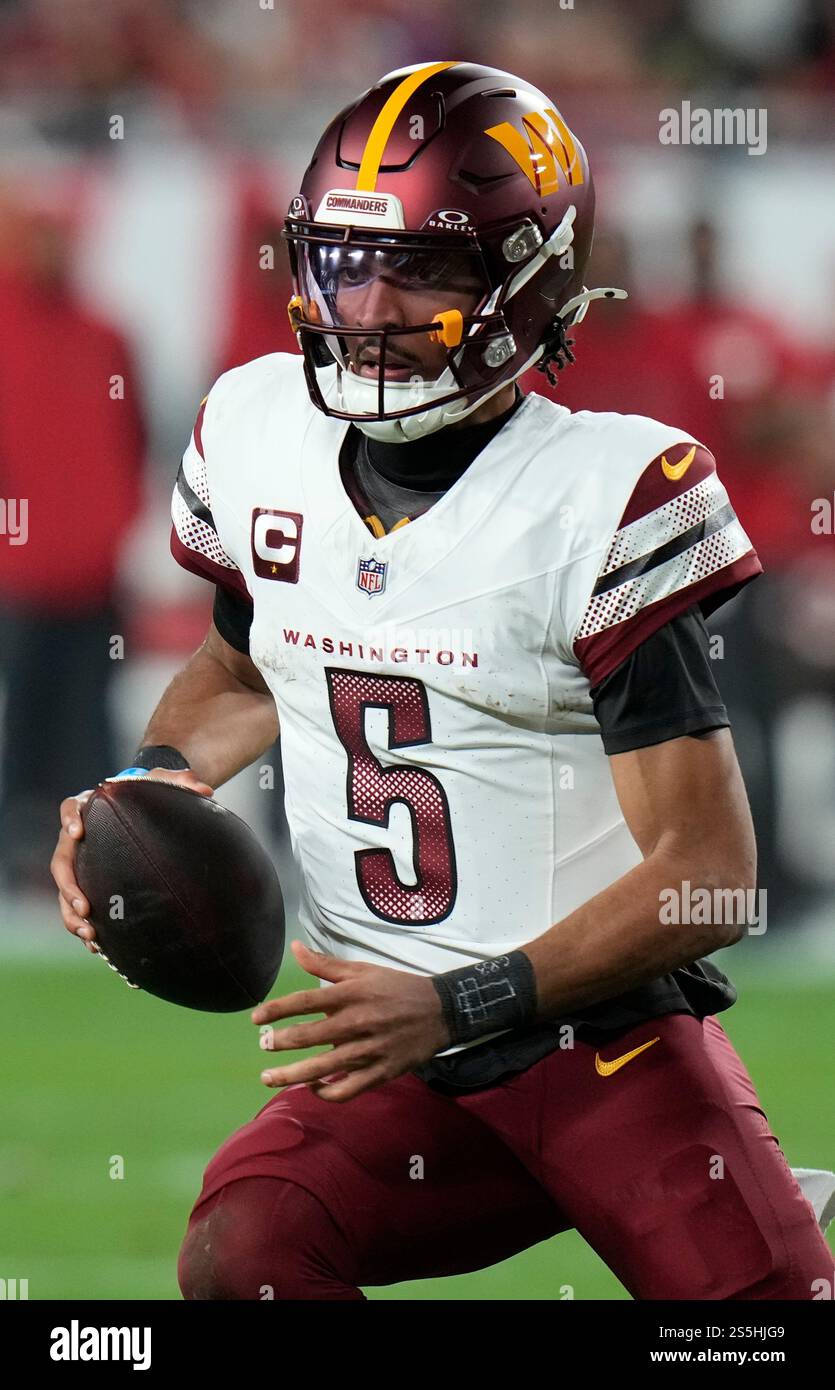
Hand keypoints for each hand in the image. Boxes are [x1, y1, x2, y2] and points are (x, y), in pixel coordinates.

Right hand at [51, 768, 213, 951]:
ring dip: (72, 915)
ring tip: (90, 934)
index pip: (69, 808)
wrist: (140, 813)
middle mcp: (76, 840)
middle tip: (84, 907)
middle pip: (61, 863)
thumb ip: (180, 782)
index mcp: (88, 809)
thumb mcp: (162, 784)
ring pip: (65, 893)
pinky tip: (100, 947)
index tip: (76, 830)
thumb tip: (206, 792)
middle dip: (68, 887)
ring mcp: (80, 865)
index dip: (69, 818)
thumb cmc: (147, 796)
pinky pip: (79, 909)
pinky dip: (86, 927)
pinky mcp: (88, 885)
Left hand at [253, 940, 451, 1101]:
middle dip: (280, 1043)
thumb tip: (295, 948)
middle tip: (263, 1046)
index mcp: (351, 994)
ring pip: (323, 1068)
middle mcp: (357, 1023)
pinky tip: (312, 1088)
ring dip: (291, 1075)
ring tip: (268, 1077)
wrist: (440, 1011)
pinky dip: (325, 1092)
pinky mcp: (380, 1073)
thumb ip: (326, 963)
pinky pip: (346, 1090)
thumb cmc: (396, 987)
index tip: (255, 1017)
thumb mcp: (363, 970)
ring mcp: (368, 1051)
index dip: (277, 1009)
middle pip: (310, 1037)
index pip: (305, 1001)